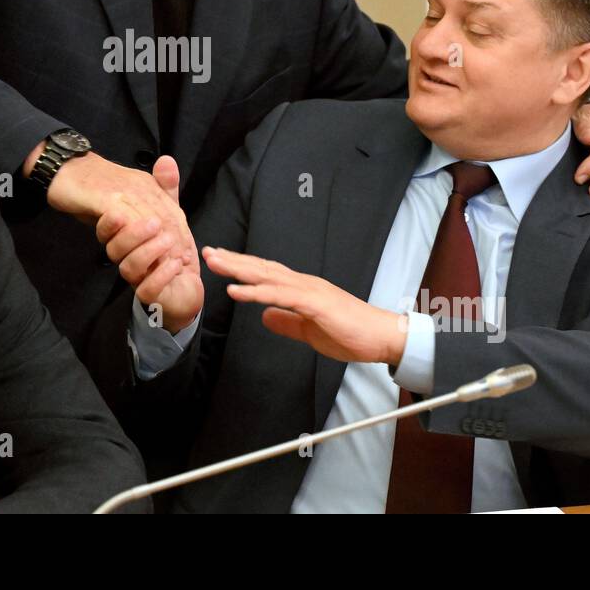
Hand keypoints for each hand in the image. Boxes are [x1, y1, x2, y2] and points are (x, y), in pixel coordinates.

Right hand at [96, 156, 202, 332]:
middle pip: (117, 245)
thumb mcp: (167, 210)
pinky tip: (174, 264)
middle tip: (155, 224)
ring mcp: (136, 274)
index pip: (121, 223)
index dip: (130, 218)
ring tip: (167, 240)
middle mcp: (128, 254)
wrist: (185, 291)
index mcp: (126, 232)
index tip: (144, 208)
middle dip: (135, 233)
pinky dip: (160, 276)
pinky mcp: (150, 294)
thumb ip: (164, 187)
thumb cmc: (169, 246)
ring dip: (147, 252)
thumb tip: (167, 161)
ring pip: (128, 267)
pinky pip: (147, 289)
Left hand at [203, 247, 405, 364]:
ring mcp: (309, 291)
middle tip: (208, 252)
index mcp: (301, 289)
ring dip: (239, 269)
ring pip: (267, 276)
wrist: (382, 337)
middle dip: (233, 260)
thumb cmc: (352, 333)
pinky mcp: (315, 303)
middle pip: (262, 268)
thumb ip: (287, 323)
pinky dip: (257, 292)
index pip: (266, 274)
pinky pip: (280, 296)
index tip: (220, 261)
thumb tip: (264, 317)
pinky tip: (237, 291)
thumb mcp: (310, 331)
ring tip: (215, 263)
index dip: (242, 267)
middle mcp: (303, 284)